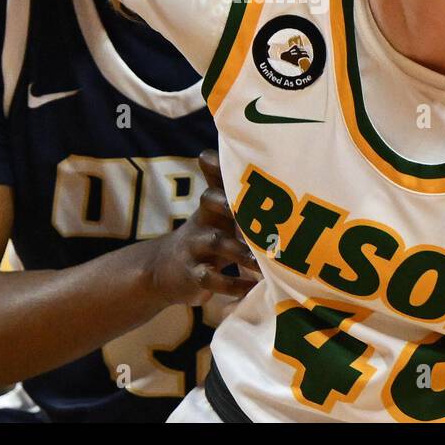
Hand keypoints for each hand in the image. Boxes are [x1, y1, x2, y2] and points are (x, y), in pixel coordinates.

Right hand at [146, 149, 259, 305]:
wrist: (162, 269)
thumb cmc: (206, 236)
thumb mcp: (217, 214)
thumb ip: (241, 198)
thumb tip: (282, 180)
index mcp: (213, 203)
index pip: (214, 176)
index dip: (218, 164)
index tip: (231, 157)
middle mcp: (204, 218)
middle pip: (210, 200)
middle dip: (230, 201)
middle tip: (259, 210)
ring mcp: (195, 246)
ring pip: (216, 242)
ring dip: (241, 252)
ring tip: (263, 264)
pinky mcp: (192, 274)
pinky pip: (210, 278)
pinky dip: (232, 284)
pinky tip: (251, 288)